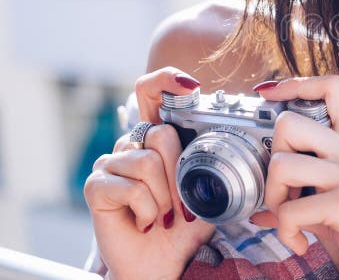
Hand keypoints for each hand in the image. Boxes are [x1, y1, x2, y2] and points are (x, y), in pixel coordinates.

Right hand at [84, 68, 215, 279]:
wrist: (162, 265)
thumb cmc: (184, 228)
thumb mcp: (209, 192)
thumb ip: (215, 165)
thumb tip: (238, 144)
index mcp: (157, 138)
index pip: (151, 92)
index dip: (166, 81)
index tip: (191, 86)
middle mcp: (132, 143)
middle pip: (161, 133)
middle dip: (180, 174)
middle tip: (184, 205)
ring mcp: (111, 163)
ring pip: (148, 162)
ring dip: (165, 198)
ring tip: (164, 217)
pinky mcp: (96, 185)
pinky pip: (131, 187)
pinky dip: (148, 210)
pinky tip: (146, 222)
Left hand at [250, 75, 338, 279]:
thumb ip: (304, 201)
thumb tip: (262, 213)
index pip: (332, 86)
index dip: (296, 83)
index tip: (271, 95)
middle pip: (288, 122)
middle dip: (271, 158)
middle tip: (283, 190)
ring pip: (280, 164)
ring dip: (273, 200)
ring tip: (288, 223)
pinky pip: (288, 211)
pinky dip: (285, 233)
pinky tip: (300, 244)